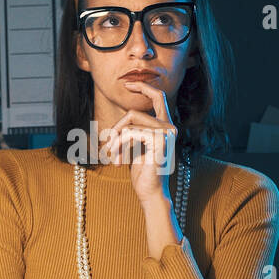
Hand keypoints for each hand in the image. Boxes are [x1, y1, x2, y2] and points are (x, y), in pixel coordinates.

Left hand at [102, 80, 178, 205]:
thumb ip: (133, 130)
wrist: (150, 193)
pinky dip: (119, 146)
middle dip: (116, 129)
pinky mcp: (160, 141)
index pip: (158, 96)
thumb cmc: (142, 172)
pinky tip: (118, 162)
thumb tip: (116, 124)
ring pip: (130, 122)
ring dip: (115, 140)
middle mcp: (169, 127)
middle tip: (108, 147)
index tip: (127, 85)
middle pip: (134, 112)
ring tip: (112, 157)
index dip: (143, 87)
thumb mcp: (136, 147)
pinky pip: (131, 133)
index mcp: (165, 126)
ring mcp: (167, 133)